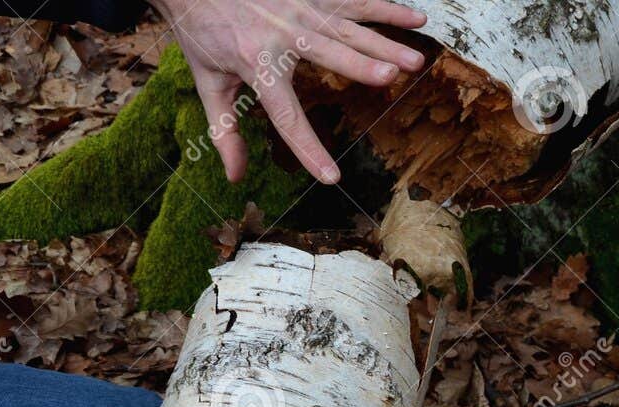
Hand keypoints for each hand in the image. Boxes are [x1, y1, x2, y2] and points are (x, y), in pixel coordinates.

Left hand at [150, 0, 428, 183]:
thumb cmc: (202, 30)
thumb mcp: (206, 81)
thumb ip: (223, 130)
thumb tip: (235, 177)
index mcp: (256, 63)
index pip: (286, 115)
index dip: (308, 147)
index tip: (330, 176)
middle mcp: (283, 34)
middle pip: (330, 54)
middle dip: (362, 64)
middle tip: (390, 76)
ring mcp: (301, 8)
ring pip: (350, 27)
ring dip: (384, 41)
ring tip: (414, 60)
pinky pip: (355, 0)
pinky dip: (387, 9)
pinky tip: (417, 21)